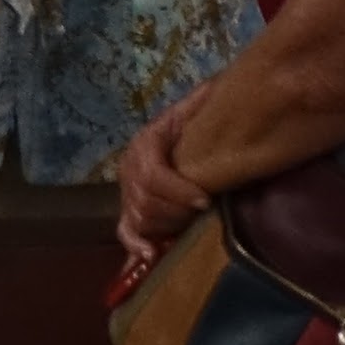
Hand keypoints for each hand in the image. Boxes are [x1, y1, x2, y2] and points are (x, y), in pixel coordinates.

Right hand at [112, 93, 214, 271]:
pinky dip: (136, 246)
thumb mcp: (190, 111)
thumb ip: (201, 102)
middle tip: (202, 213)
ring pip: (140, 219)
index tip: (205, 200)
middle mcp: (129, 170)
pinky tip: (150, 256)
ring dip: (166, 225)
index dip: (177, 191)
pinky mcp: (129, 213)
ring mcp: (127, 194)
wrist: (170, 142)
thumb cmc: (187, 130)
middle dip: (176, 211)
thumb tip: (218, 87)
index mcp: (144, 145)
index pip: (152, 175)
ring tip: (189, 225)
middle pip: (145, 202)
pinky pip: (126, 232)